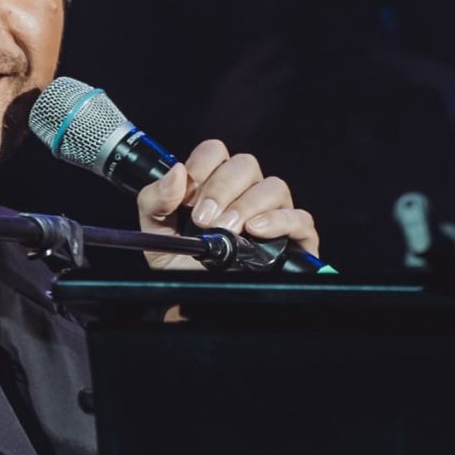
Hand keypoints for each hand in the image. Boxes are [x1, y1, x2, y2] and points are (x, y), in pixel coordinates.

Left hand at [135, 139, 319, 271]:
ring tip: (227, 230)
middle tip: (204, 219)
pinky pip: (299, 217)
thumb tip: (176, 172)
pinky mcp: (295, 237)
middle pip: (245, 164)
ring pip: (274, 186)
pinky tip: (257, 231)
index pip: (215, 152)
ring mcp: (273, 212)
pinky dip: (279, 220)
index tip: (188, 193)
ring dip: (247, 205)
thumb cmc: (183, 265)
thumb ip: (155, 201)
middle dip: (221, 188)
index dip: (202, 166)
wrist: (196, 302)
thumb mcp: (157, 235)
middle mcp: (246, 192)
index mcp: (213, 184)